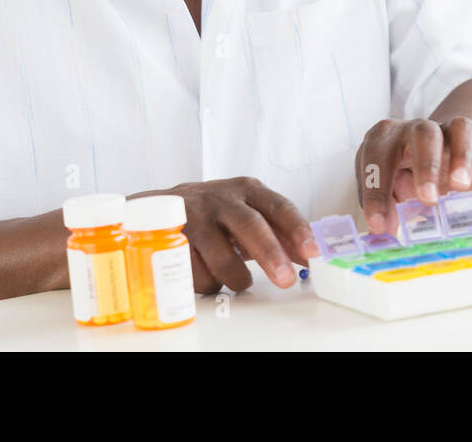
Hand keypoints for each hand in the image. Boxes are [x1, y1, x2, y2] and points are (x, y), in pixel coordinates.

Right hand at [140, 178, 318, 294]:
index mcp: (246, 190)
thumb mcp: (247, 212)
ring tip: (240, 279)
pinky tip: (210, 273)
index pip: (278, 206)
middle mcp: (220, 199)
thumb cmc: (215, 213)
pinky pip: (197, 274)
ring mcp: (194, 218)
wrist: (159, 207)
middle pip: (250, 226)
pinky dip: (210, 282)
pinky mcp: (172, 240)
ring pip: (222, 258)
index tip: (312, 251)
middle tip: (285, 280)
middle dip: (270, 255)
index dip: (297, 229)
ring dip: (237, 277)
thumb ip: (278, 232)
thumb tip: (309, 256)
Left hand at [355, 117, 471, 234]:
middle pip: (424, 133)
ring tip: (459, 187)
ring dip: (462, 156)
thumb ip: (386, 208)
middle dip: (425, 165)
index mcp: (386, 138)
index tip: (379, 224)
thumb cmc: (405, 175)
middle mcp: (418, 129)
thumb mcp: (389, 191)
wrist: (438, 151)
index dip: (376, 191)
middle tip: (428, 199)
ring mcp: (452, 131)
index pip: (376, 156)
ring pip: (462, 129)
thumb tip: (383, 232)